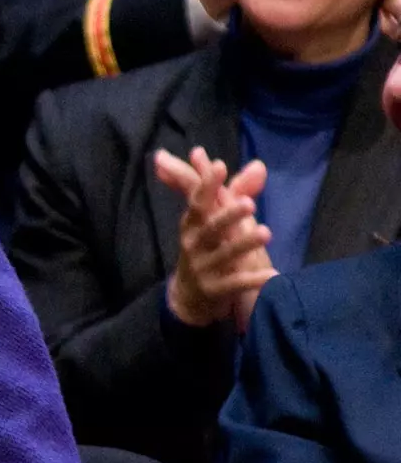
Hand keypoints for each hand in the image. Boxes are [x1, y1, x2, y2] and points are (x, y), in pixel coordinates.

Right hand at [153, 147, 277, 330]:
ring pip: (224, 255)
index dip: (207, 184)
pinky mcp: (213, 290)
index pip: (198, 201)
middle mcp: (193, 244)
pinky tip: (273, 275)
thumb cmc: (205, 249)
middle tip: (248, 203)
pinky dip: (253, 280)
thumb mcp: (212, 222)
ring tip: (266, 232)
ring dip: (244, 244)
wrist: (189, 297)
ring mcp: (202, 268)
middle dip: (227, 215)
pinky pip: (235, 284)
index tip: (219, 165)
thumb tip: (259, 165)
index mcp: (192, 224)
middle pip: (210, 227)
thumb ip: (237, 192)